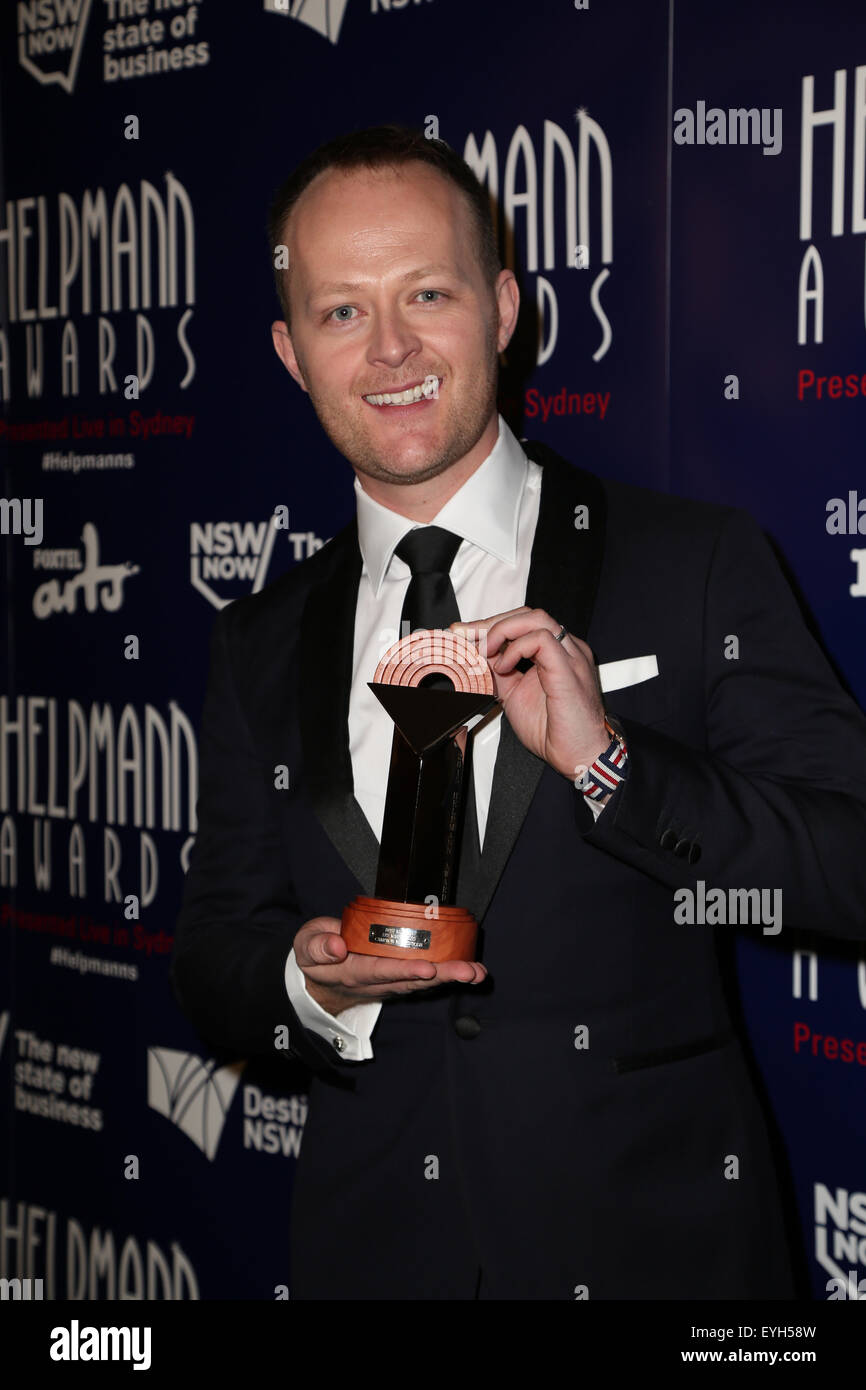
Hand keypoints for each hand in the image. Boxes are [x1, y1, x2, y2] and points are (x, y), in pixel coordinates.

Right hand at [294, 916, 487, 1015]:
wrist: (320, 982)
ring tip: (477, 973)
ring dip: (452, 977)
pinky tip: (474, 971)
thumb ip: (317, 945)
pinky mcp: (401, 978)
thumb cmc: (316, 957)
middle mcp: (377, 981)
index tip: (426, 967)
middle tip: (468, 972)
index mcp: (353, 972)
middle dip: (442, 976)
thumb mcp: (306, 946)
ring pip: (424, 981)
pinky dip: (451, 975)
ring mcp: (391, 982)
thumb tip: (336, 945)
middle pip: (412, 980)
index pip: (381, 971)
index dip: (404, 969)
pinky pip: (428, 978)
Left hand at [451, 607, 608, 780]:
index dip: (490, 626)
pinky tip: (504, 667)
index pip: (523, 623)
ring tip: (486, 651)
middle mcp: (567, 650)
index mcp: (557, 654)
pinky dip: (516, 648)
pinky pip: (542, 640)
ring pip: (536, 618)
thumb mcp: (513, 694)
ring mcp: (571, 656)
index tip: (464, 634)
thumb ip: (497, 673)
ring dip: (502, 630)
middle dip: (491, 622)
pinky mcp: (569, 668)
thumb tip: (476, 656)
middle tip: (466, 636)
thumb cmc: (554, 731)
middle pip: (527, 615)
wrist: (577, 756)